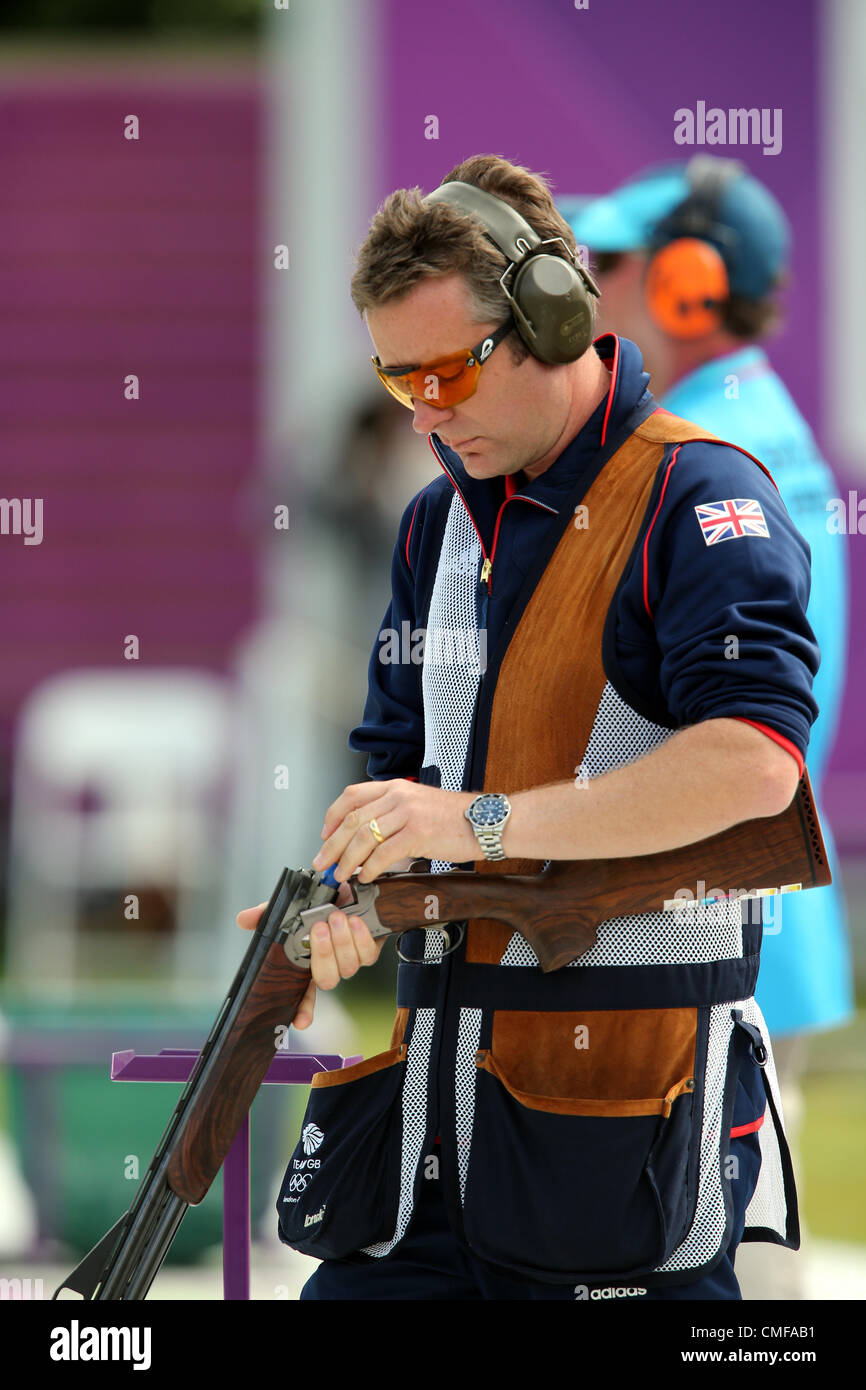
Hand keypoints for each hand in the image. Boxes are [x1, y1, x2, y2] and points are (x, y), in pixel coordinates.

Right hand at [236, 879, 384, 1028]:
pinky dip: (361, 937)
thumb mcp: (288, 906)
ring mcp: (349, 961)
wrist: (348, 888)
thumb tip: (243, 919)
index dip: (301, 1010)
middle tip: (319, 928)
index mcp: (306, 964)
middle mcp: (329, 967)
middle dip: (323, 954)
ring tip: (336, 917)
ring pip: (348, 967)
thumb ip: (266, 914)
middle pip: (327, 980)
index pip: (302, 995)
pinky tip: (354, 921)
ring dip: (342, 941)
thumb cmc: (317, 902)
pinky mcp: (369, 951)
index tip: (299, 1022)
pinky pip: (367, 954)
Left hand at [310, 778, 478, 881]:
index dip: (332, 817)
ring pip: (364, 838)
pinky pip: (383, 853)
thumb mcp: (417, 805)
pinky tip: (367, 877)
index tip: (324, 834)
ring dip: (347, 860)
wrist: (483, 822)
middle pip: (352, 820)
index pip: (351, 796)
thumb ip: (392, 814)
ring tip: (342, 874)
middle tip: (323, 862)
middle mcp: (398, 796)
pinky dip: (370, 868)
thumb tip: (366, 838)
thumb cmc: (454, 817)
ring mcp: (407, 814)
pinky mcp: (417, 834)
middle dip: (332, 845)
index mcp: (395, 788)